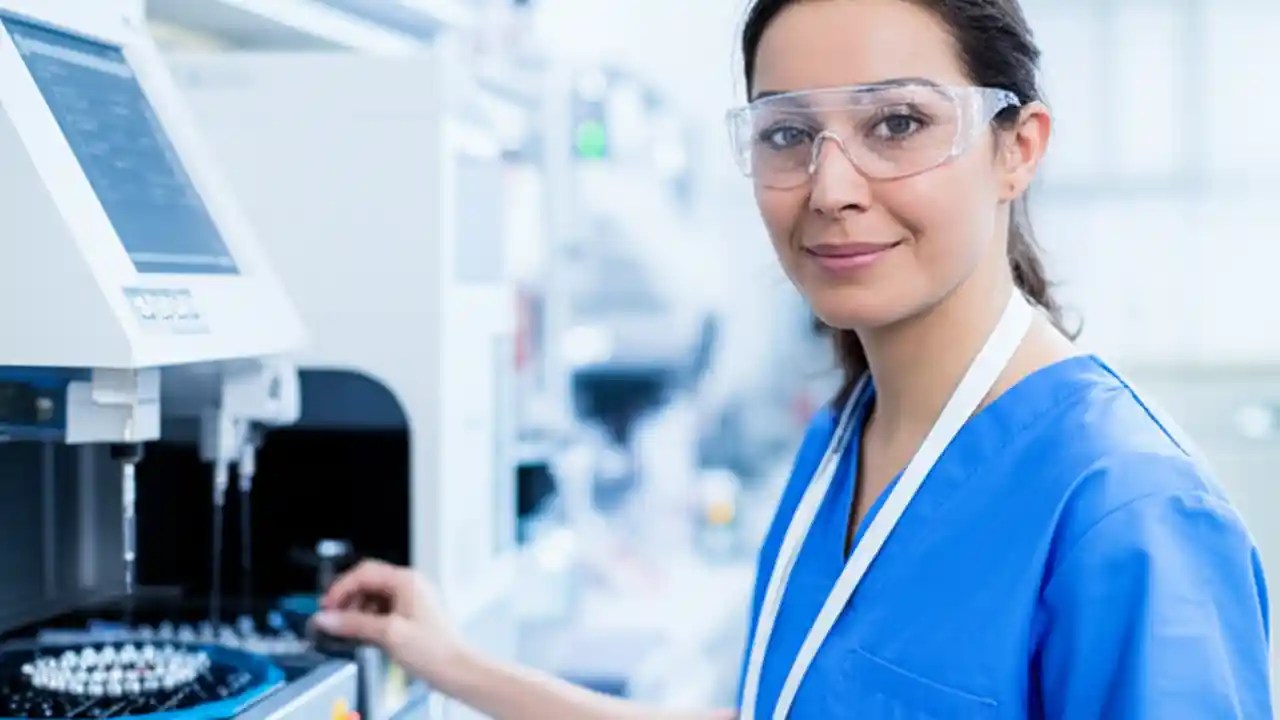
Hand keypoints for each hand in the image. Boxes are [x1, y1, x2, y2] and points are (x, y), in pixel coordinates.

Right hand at [310, 559, 466, 686]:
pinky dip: (367, 619)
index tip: (326, 606)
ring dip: (355, 610)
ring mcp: (410, 600)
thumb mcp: (388, 634)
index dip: (341, 588)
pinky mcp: (409, 615)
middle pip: (367, 582)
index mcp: (406, 580)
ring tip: (347, 629)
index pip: (364, 573)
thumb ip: (354, 624)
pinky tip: (361, 633)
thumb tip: (327, 618)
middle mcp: (409, 585)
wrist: (456, 669)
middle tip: (332, 618)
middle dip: (347, 599)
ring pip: (372, 597)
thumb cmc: (435, 649)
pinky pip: (381, 610)